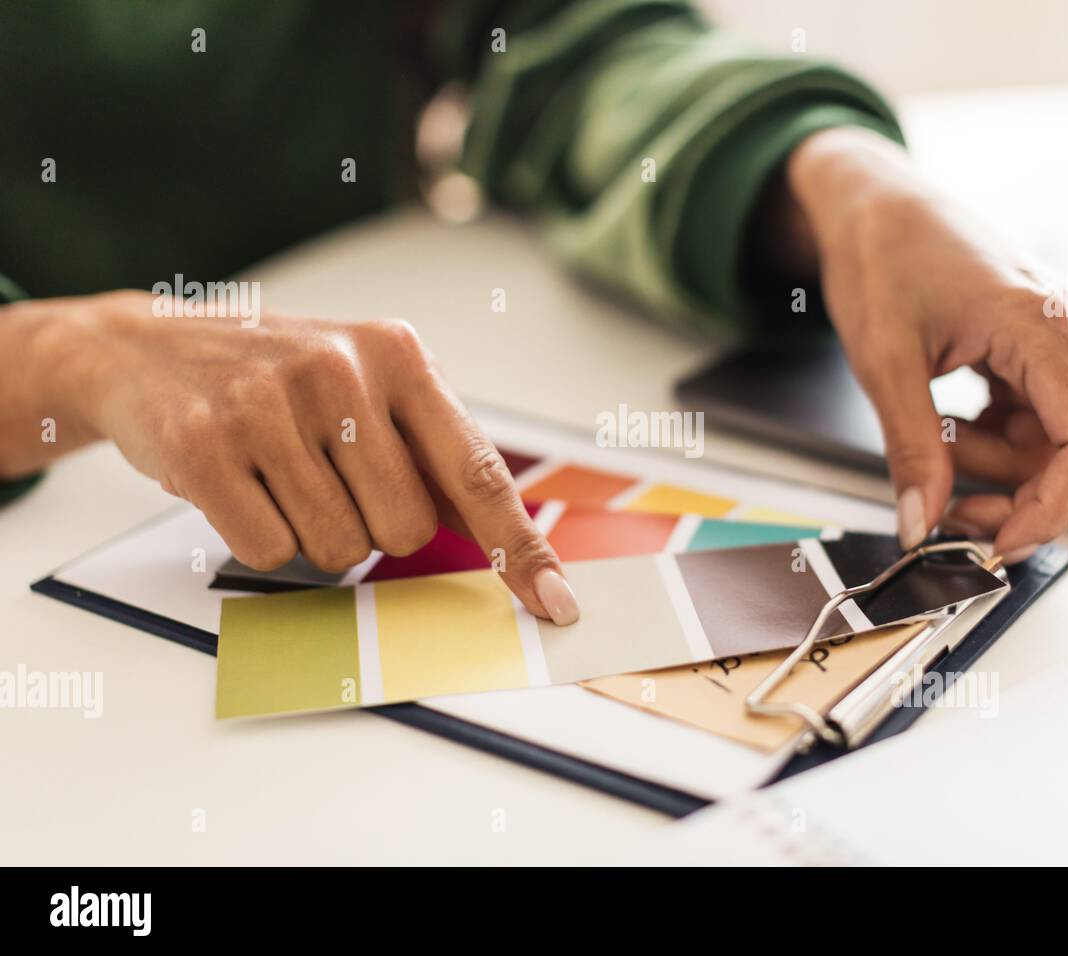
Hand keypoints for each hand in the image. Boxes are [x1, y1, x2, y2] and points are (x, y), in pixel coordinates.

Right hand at [10, 291, 578, 622]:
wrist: (153, 347)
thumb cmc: (285, 382)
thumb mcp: (370, 387)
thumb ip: (435, 456)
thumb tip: (509, 543)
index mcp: (399, 355)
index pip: (478, 472)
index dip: (519, 547)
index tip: (556, 601)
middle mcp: (341, 370)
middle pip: (404, 530)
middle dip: (371, 527)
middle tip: (326, 477)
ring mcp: (269, 402)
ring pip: (338, 549)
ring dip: (314, 534)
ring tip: (279, 474)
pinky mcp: (205, 444)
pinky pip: (269, 552)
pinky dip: (259, 537)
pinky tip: (240, 484)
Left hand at [785, 127, 1067, 560]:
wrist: (876, 205)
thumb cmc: (881, 258)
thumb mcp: (883, 363)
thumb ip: (911, 451)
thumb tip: (922, 526)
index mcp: (1044, 327)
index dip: (1053, 509)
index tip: (998, 544)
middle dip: (1020, 495)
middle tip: (946, 507)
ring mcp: (1065, 339)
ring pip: (1060, 447)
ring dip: (996, 465)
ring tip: (930, 430)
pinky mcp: (1046, 350)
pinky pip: (1041, 424)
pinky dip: (994, 441)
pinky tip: (948, 416)